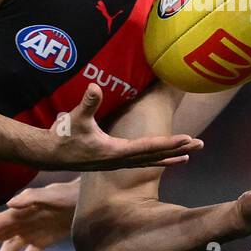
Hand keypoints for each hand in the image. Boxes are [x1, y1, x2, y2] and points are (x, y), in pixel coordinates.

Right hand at [36, 84, 202, 170]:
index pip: (149, 147)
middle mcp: (121, 160)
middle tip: (201, 145)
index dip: (169, 143)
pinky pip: (142, 161)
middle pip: (156, 156)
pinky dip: (156, 159)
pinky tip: (165, 158)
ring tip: (190, 153)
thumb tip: (95, 87)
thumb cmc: (63, 136)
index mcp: (116, 152)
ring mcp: (118, 163)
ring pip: (151, 161)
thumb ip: (87, 104)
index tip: (188, 139)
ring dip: (171, 156)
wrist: (49, 154)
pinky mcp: (114, 161)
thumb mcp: (75, 119)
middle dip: (179, 149)